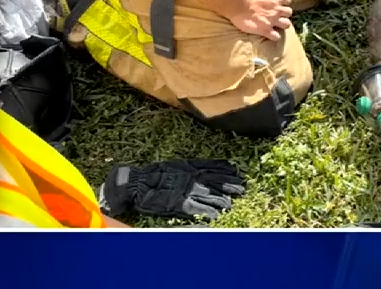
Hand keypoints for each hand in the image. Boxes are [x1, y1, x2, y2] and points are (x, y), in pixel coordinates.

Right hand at [99, 159, 246, 220]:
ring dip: (223, 199)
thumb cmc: (153, 174)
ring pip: (211, 195)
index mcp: (190, 167)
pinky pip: (198, 209)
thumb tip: (208, 166)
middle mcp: (192, 179)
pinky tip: (217, 216)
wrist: (136, 184)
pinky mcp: (181, 204)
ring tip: (233, 203)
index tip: (237, 170)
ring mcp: (187, 191)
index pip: (213, 168)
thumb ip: (190, 167)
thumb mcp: (175, 166)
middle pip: (217, 181)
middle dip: (230, 184)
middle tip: (244, 187)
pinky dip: (209, 212)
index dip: (226, 170)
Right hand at [230, 0, 292, 40]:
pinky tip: (270, 34)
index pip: (287, 0)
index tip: (276, 2)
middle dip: (283, 13)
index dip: (282, 1)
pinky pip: (276, 36)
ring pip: (286, 25)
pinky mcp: (264, 30)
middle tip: (276, 13)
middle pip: (288, 13)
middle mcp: (278, 10)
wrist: (235, 1)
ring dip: (282, 24)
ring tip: (275, 24)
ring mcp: (272, 21)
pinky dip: (275, 36)